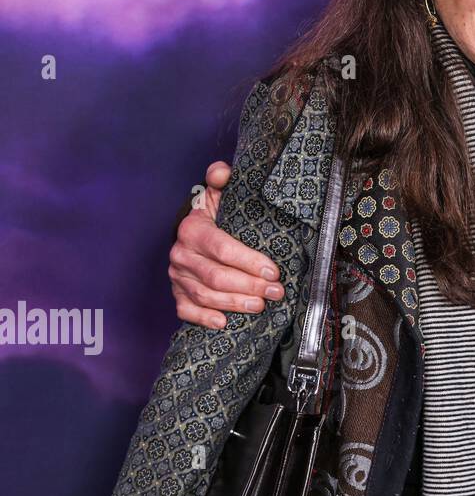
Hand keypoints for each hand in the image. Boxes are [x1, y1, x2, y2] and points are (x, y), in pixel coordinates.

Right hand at [169, 161, 281, 328]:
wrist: (192, 230)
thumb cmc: (215, 214)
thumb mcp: (219, 193)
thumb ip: (221, 179)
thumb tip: (221, 171)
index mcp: (192, 229)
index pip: (222, 248)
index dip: (248, 261)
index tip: (273, 271)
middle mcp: (180, 254)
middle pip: (216, 276)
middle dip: (249, 286)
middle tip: (276, 291)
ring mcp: (177, 276)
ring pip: (205, 296)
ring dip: (235, 303)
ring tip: (261, 305)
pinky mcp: (176, 293)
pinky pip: (186, 311)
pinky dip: (204, 319)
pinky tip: (225, 323)